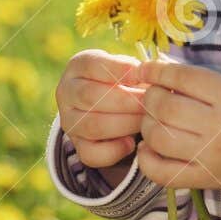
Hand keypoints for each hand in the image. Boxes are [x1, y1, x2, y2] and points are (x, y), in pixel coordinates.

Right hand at [55, 50, 146, 171]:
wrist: (111, 105)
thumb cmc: (125, 81)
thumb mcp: (128, 68)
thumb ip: (138, 71)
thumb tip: (154, 79)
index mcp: (78, 66)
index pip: (93, 65)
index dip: (119, 69)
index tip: (142, 75)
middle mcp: (66, 92)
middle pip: (91, 96)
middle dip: (126, 101)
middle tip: (150, 103)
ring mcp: (68, 120)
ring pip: (92, 126)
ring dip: (124, 124)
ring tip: (146, 121)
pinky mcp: (76, 145)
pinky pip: (91, 153)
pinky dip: (114, 150)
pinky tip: (131, 143)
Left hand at [136, 58, 220, 193]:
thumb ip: (196, 78)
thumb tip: (155, 68)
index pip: (184, 78)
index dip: (158, 71)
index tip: (145, 70)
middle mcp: (220, 126)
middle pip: (167, 108)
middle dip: (151, 98)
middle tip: (153, 96)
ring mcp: (210, 156)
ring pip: (160, 138)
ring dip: (147, 125)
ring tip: (152, 120)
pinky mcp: (204, 179)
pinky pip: (163, 173)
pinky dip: (147, 160)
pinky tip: (148, 148)